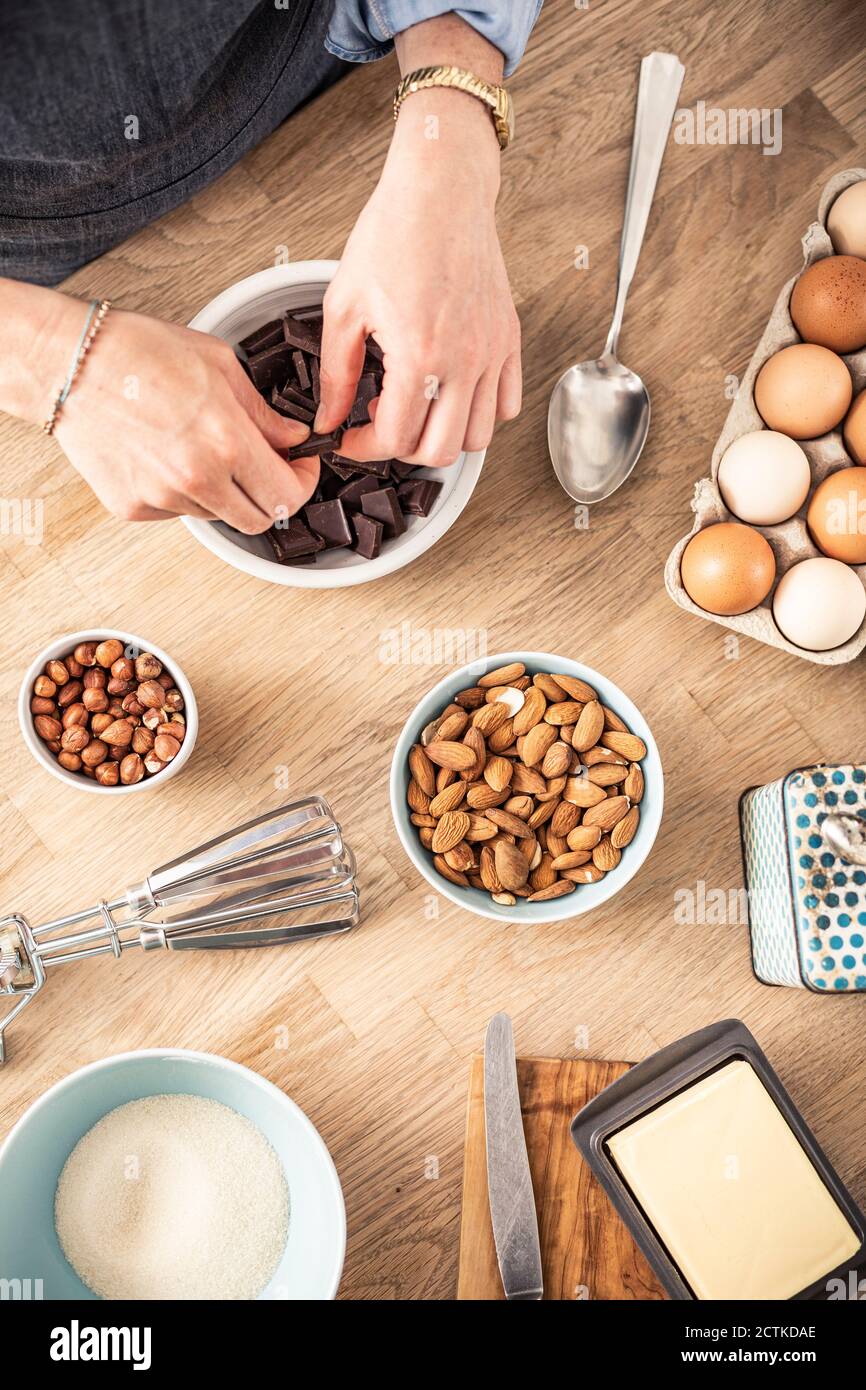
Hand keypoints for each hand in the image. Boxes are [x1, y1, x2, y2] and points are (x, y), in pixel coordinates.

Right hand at [54, 306, 316, 530]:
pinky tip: (168, 454)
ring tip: (203, 447)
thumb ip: (263, 413)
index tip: (300, 466)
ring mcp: (162, 497)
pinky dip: (184, 491)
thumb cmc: (138, 351)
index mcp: (225, 441)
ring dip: (226, 490)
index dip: (304, 483)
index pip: (289, 495)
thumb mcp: (219, 364)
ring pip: (218, 514)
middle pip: (260, 520)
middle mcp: (196, 479)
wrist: (69, 363)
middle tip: (266, 467)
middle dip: (272, 495)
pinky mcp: (133, 507)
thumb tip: (293, 438)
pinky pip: (178, 511)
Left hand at [315, 88, 520, 466]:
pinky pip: (506, 405)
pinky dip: (479, 413)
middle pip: (440, 451)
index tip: (348, 438)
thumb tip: (327, 420)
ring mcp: (492, 353)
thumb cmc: (392, 235)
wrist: (441, 189)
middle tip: (380, 421)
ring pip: (478, 438)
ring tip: (416, 403)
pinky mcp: (508, 340)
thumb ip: (336, 374)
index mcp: (418, 355)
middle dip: (403, 449)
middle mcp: (463, 361)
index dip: (364, 449)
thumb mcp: (344, 306)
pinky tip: (449, 390)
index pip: (396, 439)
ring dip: (443, 435)